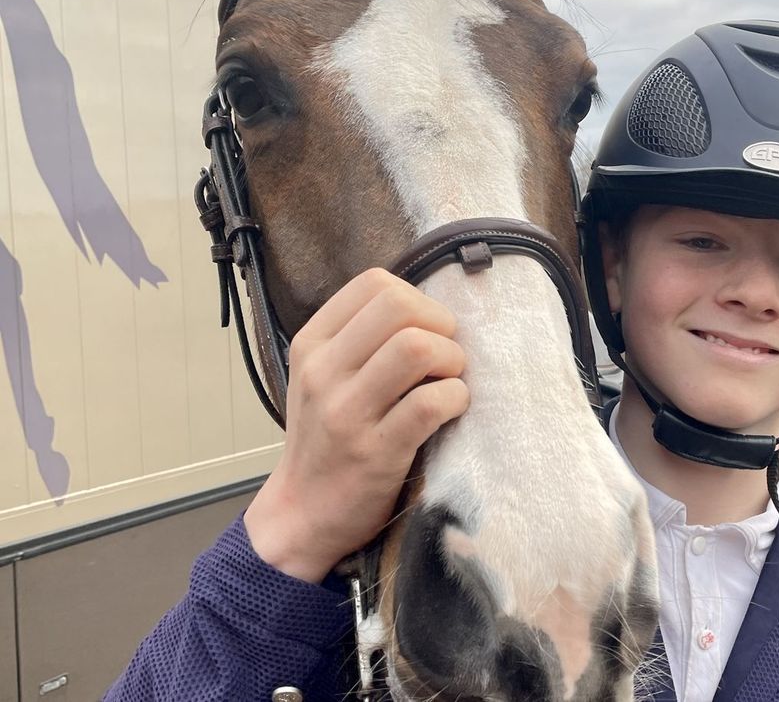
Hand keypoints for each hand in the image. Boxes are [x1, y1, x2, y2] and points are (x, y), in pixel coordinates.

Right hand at [243, 269, 468, 582]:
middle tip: (445, 355)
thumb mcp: (322, 376)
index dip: (417, 299)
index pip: (374, 284)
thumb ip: (361, 339)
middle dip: (440, 324)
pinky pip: (431, 402)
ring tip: (448, 381)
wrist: (301, 514)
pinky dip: (455, 398)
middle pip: (399, 307)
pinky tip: (450, 408)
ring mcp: (346, 412)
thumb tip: (427, 309)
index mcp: (312, 343)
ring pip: (417, 348)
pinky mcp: (376, 451)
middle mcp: (323, 371)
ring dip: (451, 360)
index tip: (426, 329)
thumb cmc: (325, 438)